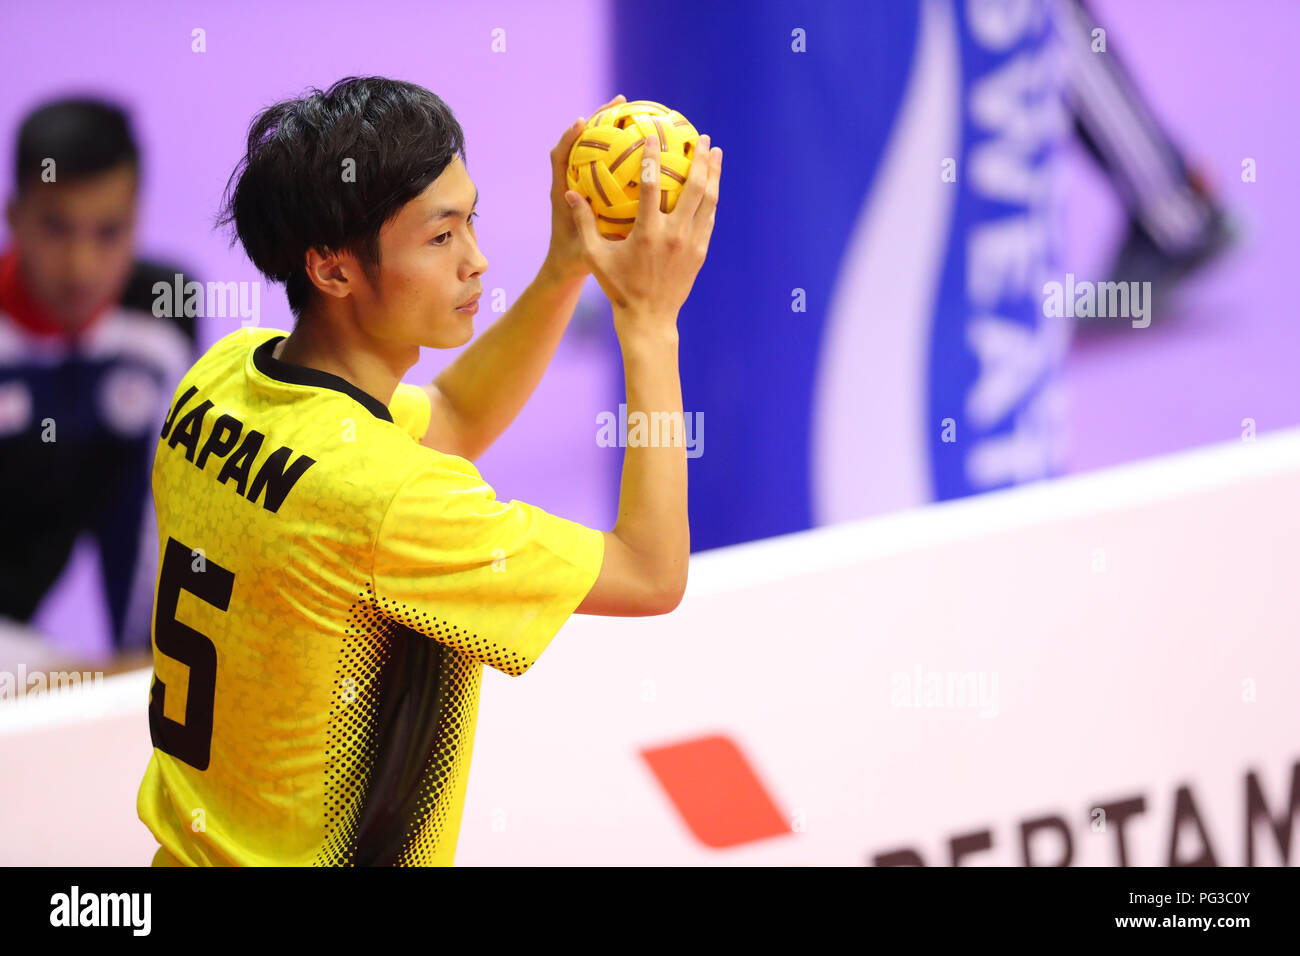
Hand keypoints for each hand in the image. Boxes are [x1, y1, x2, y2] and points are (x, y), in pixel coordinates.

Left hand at [542, 94, 626, 284]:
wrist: (571, 268)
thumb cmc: (575, 260)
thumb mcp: (583, 248)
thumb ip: (581, 228)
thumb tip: (581, 201)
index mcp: (564, 192)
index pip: (562, 156)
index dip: (569, 137)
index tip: (582, 121)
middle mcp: (576, 182)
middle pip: (585, 141)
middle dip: (600, 118)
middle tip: (622, 102)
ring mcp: (589, 184)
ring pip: (603, 150)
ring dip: (619, 130)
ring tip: (642, 115)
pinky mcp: (601, 191)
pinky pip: (617, 166)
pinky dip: (633, 155)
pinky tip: (657, 152)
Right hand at [564, 131, 721, 331]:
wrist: (649, 318)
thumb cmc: (618, 287)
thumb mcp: (595, 257)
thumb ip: (584, 224)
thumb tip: (570, 193)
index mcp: (648, 232)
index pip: (652, 185)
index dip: (652, 158)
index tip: (652, 136)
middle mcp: (674, 235)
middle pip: (694, 187)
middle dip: (700, 159)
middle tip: (701, 137)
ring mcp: (691, 243)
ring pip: (709, 200)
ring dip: (713, 174)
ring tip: (715, 153)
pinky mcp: (700, 252)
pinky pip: (709, 219)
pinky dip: (711, 199)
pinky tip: (711, 187)